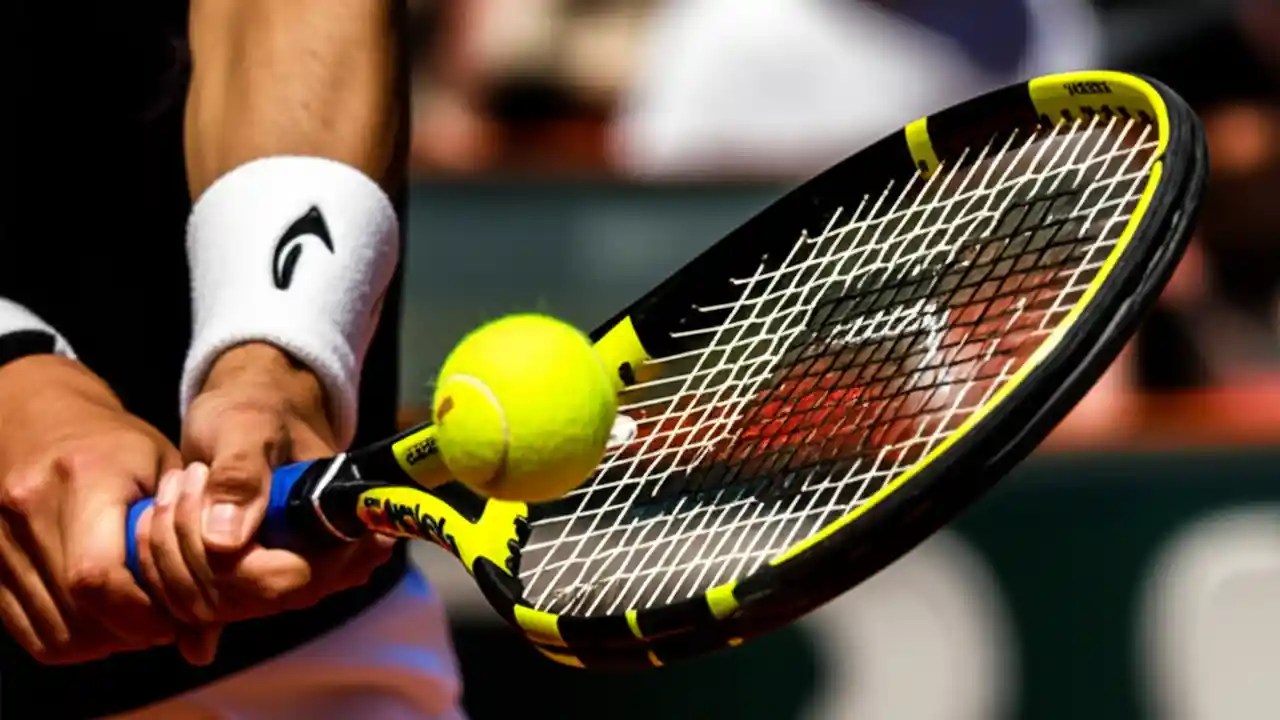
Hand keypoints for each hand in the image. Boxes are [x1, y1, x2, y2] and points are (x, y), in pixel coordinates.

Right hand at [0, 355, 179, 663]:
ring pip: (55, 631)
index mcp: (85, 476)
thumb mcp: (165, 467)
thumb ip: (191, 534)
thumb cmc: (117, 445)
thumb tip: (209, 620)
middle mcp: (30, 507)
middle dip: (130, 632)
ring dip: (103, 640)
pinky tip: (101, 617)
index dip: (142, 613)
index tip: (176, 615)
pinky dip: (72, 638)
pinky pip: (29, 632)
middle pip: (78, 611)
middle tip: (164, 621)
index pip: (99, 576)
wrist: (36, 417)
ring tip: (136, 618)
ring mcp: (0, 538)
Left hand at [137, 343, 392, 664]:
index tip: (204, 494)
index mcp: (337, 533)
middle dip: (190, 542)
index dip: (235, 561)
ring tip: (175, 486)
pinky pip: (188, 608)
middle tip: (186, 477)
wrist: (248, 415)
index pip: (286, 581)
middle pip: (240, 601)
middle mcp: (313, 572)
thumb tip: (224, 542)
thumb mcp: (249, 428)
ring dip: (168, 548)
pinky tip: (157, 520)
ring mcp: (273, 584)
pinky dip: (158, 566)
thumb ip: (241, 476)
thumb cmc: (259, 410)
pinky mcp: (236, 588)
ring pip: (205, 607)